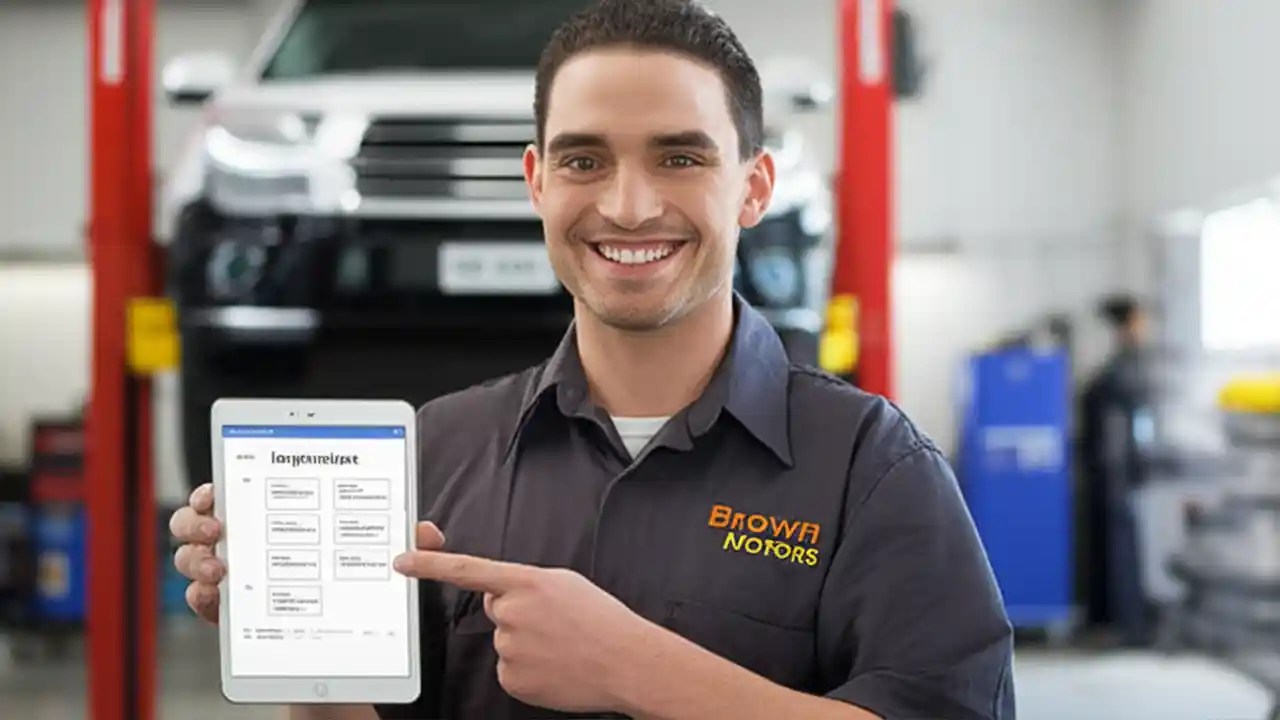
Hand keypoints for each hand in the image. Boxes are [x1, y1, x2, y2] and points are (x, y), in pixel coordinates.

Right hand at [169, 484, 446, 624]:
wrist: (339, 639)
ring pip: (190, 556)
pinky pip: (200, 599)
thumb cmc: (354, 578)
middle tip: (218, 526)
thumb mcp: (378, 554)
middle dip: (196, 518)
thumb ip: (400, 537)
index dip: (217, 484)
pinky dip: (203, 596)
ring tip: (223, 567)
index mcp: (274, 511)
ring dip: (198, 557)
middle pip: (195, 518)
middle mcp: (244, 538)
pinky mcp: (227, 610)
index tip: (219, 489)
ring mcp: (230, 574)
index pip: (233, 486)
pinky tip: (220, 595)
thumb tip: (425, 532)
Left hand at [393, 550, 653, 712]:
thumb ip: (526, 584)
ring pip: (504, 641)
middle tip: (556, 623)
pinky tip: (555, 666)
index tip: (401, 562)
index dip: (429, 564)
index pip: (467, 570)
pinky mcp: (512, 679)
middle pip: (496, 609)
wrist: (627, 662)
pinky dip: (529, 668)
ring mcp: (510, 648)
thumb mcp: (564, 583)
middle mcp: (512, 613)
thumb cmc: (601, 620)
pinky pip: (510, 669)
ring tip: (562, 645)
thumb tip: (502, 598)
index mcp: (526, 582)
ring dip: (527, 642)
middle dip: (518, 613)